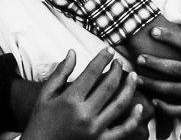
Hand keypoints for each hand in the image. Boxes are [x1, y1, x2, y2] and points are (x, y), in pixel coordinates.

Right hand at [22, 48, 142, 139]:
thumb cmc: (41, 120)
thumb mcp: (46, 94)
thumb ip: (60, 72)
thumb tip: (72, 52)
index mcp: (70, 100)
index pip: (92, 73)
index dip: (103, 59)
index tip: (109, 50)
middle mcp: (85, 114)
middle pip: (109, 86)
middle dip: (117, 70)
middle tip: (119, 62)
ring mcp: (95, 130)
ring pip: (119, 105)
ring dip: (129, 88)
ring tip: (133, 76)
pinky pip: (122, 130)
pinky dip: (133, 119)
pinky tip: (140, 107)